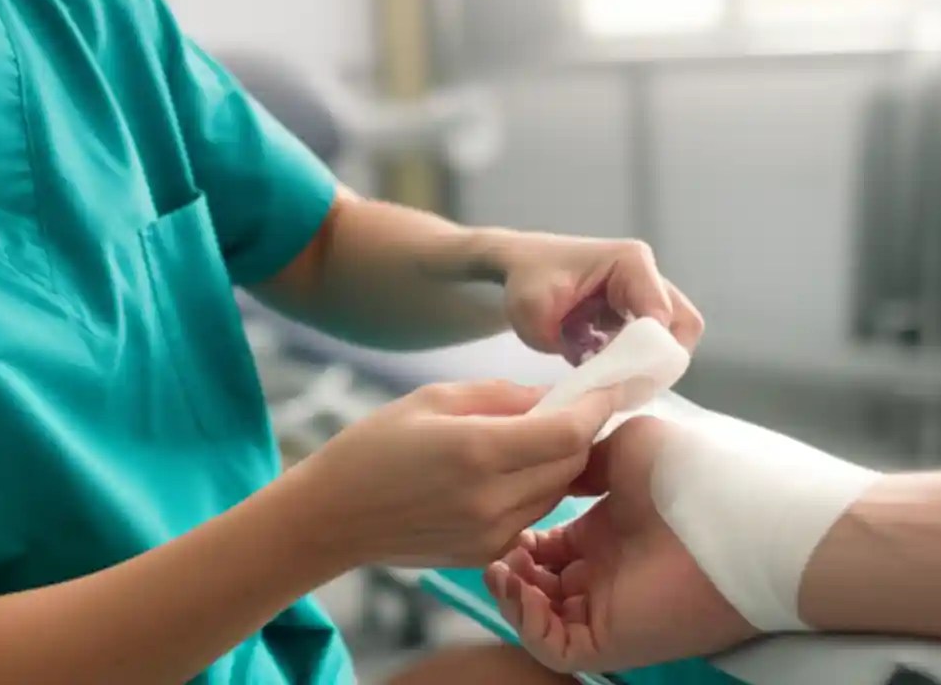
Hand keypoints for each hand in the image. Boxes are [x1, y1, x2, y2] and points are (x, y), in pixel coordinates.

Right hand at [297, 380, 623, 567]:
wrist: (333, 517)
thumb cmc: (373, 447)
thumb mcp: (433, 399)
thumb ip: (501, 396)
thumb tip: (552, 396)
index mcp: (478, 452)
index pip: (568, 431)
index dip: (596, 407)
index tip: (608, 387)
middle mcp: (492, 500)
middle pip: (571, 462)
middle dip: (579, 431)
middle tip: (567, 406)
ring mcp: (491, 534)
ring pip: (557, 491)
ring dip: (558, 461)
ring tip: (529, 437)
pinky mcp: (486, 554)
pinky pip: (533, 515)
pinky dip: (534, 489)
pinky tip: (505, 472)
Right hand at [484, 417, 755, 672]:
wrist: (732, 513)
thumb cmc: (688, 472)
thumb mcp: (626, 447)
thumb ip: (583, 459)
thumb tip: (554, 469)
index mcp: (610, 532)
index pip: (552, 546)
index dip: (522, 534)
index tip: (504, 513)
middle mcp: (605, 573)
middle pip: (539, 583)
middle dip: (510, 565)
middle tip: (497, 543)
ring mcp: (607, 608)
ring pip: (540, 617)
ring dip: (510, 594)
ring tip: (500, 565)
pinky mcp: (610, 638)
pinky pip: (554, 644)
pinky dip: (525, 622)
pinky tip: (517, 586)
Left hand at [496, 235, 702, 361]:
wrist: (512, 269)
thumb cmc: (523, 284)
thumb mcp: (540, 315)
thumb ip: (580, 349)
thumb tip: (614, 378)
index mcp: (631, 263)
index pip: (663, 316)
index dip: (648, 352)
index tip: (620, 376)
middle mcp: (646, 275)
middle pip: (682, 325)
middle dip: (657, 360)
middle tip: (624, 382)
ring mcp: (643, 293)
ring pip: (669, 337)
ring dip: (642, 361)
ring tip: (608, 376)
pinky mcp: (635, 311)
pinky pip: (651, 343)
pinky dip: (631, 360)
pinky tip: (600, 367)